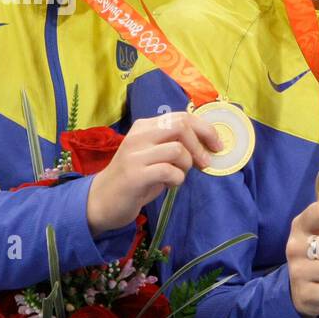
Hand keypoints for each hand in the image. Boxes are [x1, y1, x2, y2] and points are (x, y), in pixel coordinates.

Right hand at [86, 111, 223, 235]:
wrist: (101, 200)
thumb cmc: (135, 177)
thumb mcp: (154, 155)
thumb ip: (175, 145)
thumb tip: (208, 145)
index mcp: (145, 127)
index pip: (182, 117)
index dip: (205, 129)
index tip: (217, 145)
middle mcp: (139, 136)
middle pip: (181, 127)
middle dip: (200, 146)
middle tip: (204, 163)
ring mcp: (135, 155)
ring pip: (178, 150)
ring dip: (187, 165)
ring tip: (179, 175)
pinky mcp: (134, 175)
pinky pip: (169, 171)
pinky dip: (177, 179)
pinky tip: (169, 184)